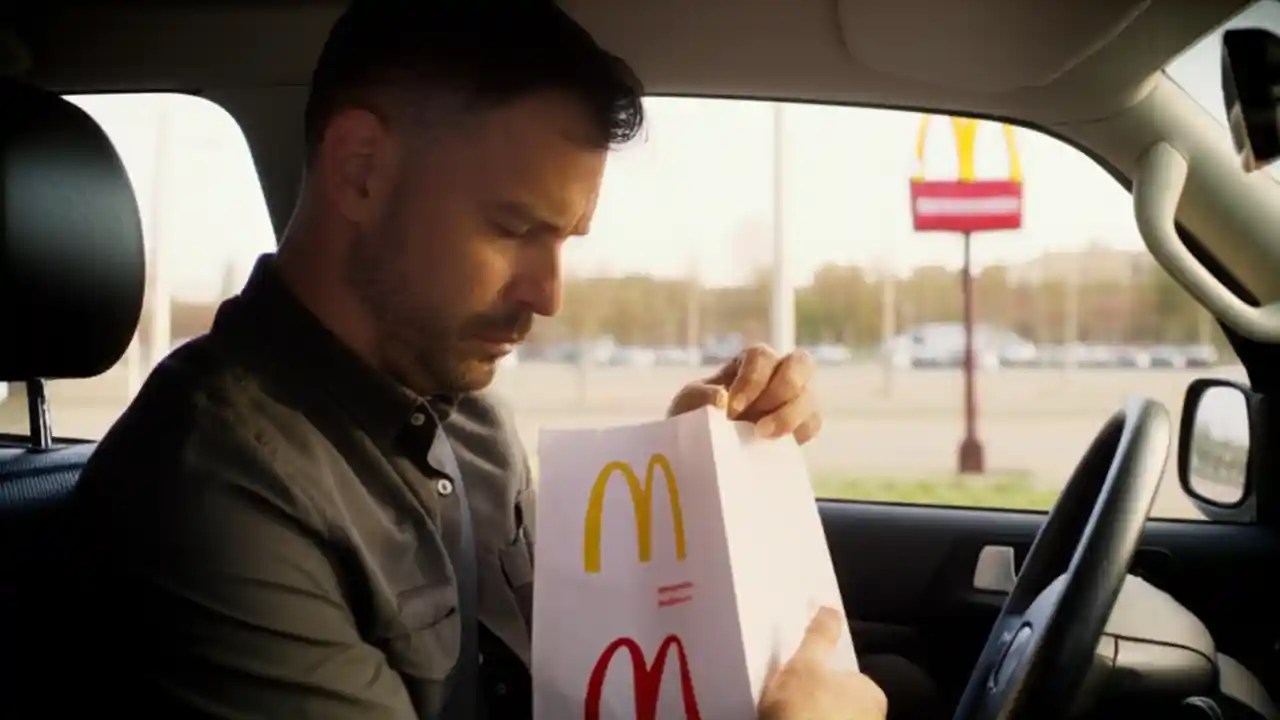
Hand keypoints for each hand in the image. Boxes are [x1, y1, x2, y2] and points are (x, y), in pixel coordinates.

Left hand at [666, 344, 821, 443]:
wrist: (705, 447)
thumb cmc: (698, 416)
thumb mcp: (687, 403)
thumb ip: (698, 396)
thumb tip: (722, 399)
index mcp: (750, 361)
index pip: (761, 356)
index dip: (752, 380)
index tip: (732, 408)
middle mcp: (778, 372)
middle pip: (801, 363)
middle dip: (781, 390)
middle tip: (757, 421)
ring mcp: (795, 396)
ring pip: (809, 396)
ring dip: (789, 417)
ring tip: (763, 437)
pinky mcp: (802, 424)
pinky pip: (813, 423)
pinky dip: (798, 433)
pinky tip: (775, 445)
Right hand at [758, 607, 886, 719]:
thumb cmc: (808, 708)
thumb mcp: (807, 664)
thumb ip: (820, 636)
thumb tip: (831, 607)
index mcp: (872, 692)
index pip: (848, 679)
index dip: (823, 678)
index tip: (801, 682)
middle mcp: (876, 717)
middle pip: (843, 704)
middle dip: (823, 702)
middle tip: (791, 702)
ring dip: (818, 718)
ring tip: (789, 718)